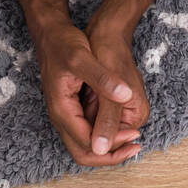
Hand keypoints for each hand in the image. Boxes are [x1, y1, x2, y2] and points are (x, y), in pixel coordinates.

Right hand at [35, 21, 142, 165]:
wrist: (51, 34)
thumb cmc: (64, 44)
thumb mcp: (84, 58)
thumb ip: (103, 79)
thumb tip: (125, 97)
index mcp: (62, 110)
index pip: (86, 145)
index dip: (112, 144)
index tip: (135, 135)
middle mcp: (61, 117)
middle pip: (83, 152)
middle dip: (110, 154)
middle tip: (136, 144)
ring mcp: (66, 113)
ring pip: (85, 143)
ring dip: (109, 144)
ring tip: (133, 136)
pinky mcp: (72, 107)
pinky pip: (87, 129)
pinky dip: (104, 131)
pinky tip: (122, 123)